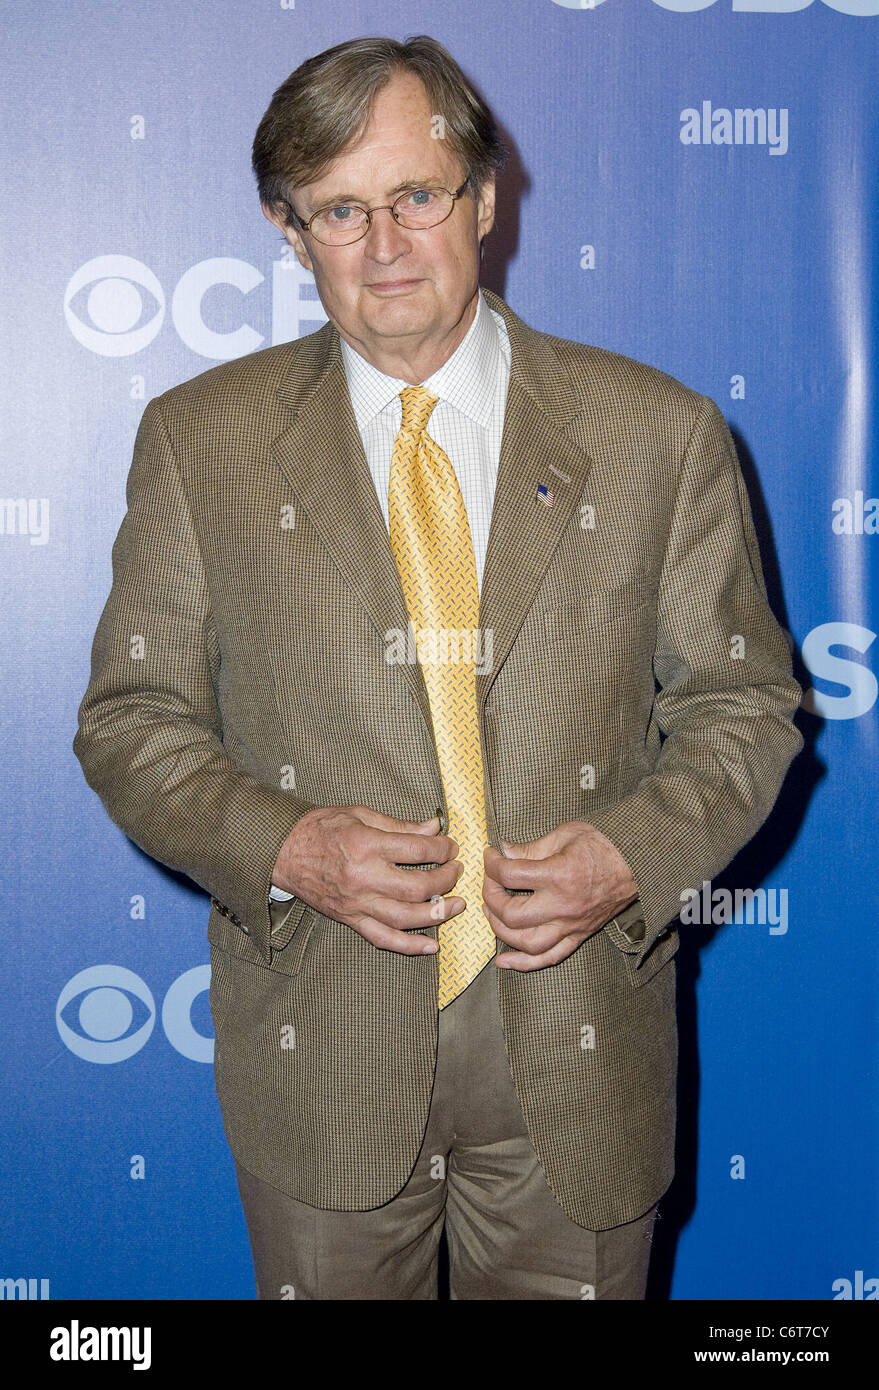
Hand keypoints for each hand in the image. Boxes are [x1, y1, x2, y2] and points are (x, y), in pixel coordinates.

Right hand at [271, 806, 463, 955]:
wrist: (283, 852)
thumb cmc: (320, 828)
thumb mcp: (360, 814)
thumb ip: (399, 825)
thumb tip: (434, 828)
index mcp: (366, 845)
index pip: (417, 849)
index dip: (442, 848)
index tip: (451, 846)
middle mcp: (363, 878)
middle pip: (417, 887)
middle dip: (446, 879)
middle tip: (457, 871)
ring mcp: (357, 904)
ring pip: (406, 918)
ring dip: (438, 914)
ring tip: (457, 905)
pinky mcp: (350, 920)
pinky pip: (384, 939)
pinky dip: (410, 946)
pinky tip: (432, 946)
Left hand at [483, 821, 638, 972]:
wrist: (637, 863)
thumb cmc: (603, 845)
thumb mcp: (565, 835)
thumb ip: (531, 847)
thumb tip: (503, 851)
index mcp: (560, 875)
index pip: (510, 875)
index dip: (492, 864)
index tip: (490, 856)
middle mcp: (563, 906)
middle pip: (512, 914)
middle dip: (491, 898)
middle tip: (490, 883)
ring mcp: (571, 926)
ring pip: (526, 943)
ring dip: (500, 930)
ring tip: (492, 913)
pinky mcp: (579, 936)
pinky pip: (549, 958)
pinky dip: (524, 964)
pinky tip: (504, 961)